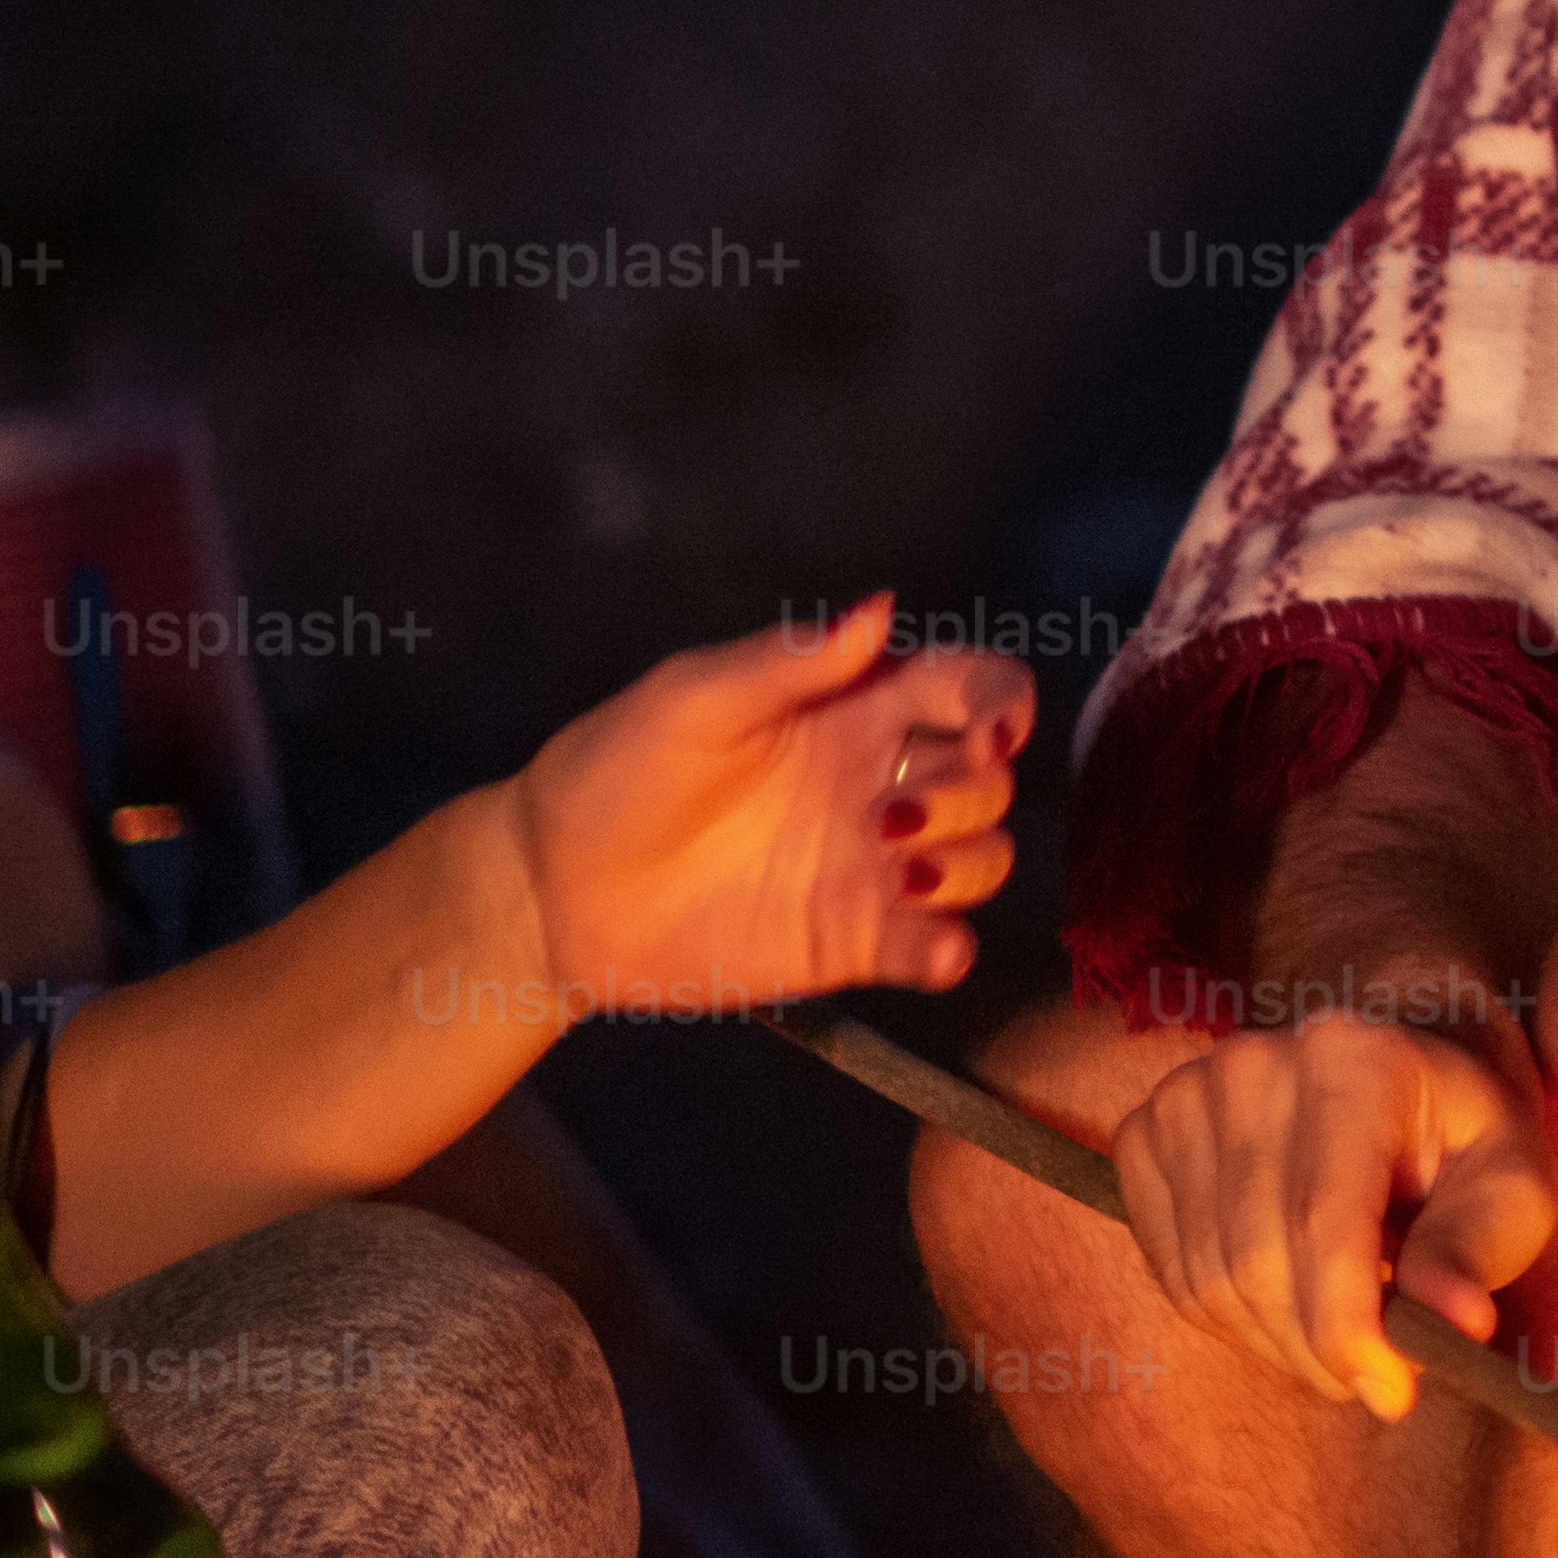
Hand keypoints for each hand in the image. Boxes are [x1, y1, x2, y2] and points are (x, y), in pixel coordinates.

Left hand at [506, 592, 1036, 1017]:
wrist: (552, 891)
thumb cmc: (617, 772)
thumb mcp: (695, 699)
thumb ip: (789, 662)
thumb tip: (880, 607)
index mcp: (855, 710)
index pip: (970, 687)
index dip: (1005, 701)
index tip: (993, 731)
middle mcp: (882, 782)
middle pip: (990, 778)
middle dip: (970, 792)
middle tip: (889, 814)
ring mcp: (872, 867)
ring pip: (983, 857)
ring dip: (967, 862)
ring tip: (897, 872)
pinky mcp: (852, 942)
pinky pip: (935, 946)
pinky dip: (951, 950)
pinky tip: (930, 950)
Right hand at [1108, 1007, 1557, 1415]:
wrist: (1401, 1078)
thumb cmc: (1465, 1139)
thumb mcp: (1511, 1188)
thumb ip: (1476, 1251)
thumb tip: (1452, 1326)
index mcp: (1356, 1061)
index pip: (1324, 1223)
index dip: (1349, 1327)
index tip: (1392, 1395)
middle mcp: (1255, 1066)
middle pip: (1256, 1262)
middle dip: (1317, 1348)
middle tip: (1374, 1371)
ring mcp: (1187, 1097)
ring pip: (1208, 1280)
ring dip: (1276, 1341)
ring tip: (1340, 1328)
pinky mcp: (1145, 1136)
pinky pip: (1170, 1273)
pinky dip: (1228, 1316)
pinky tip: (1286, 1297)